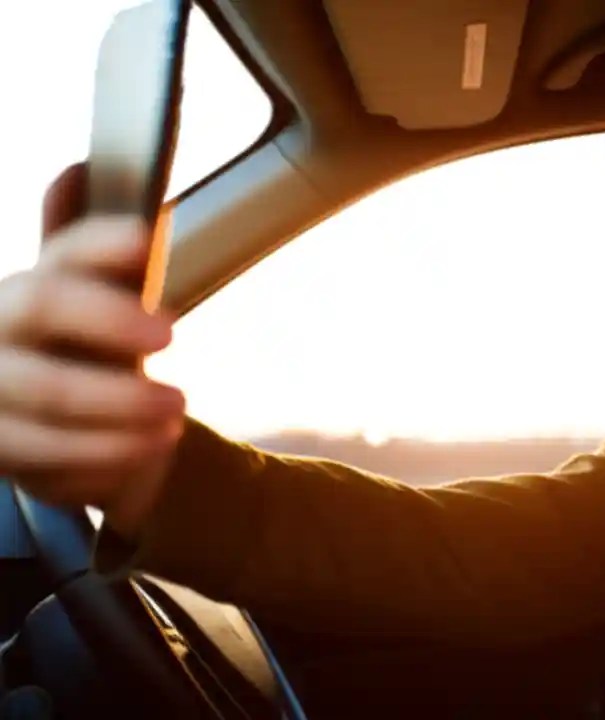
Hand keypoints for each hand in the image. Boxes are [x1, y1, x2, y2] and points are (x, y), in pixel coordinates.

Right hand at [0, 163, 184, 537]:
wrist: (58, 436)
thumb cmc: (83, 354)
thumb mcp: (96, 302)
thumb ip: (93, 251)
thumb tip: (79, 169)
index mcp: (29, 287)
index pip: (60, 252)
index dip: (100, 242)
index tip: (147, 241)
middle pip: (42, 304)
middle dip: (108, 319)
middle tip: (171, 333)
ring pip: (46, 393)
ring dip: (120, 406)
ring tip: (174, 414)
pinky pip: (47, 455)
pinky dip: (104, 456)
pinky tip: (145, 449)